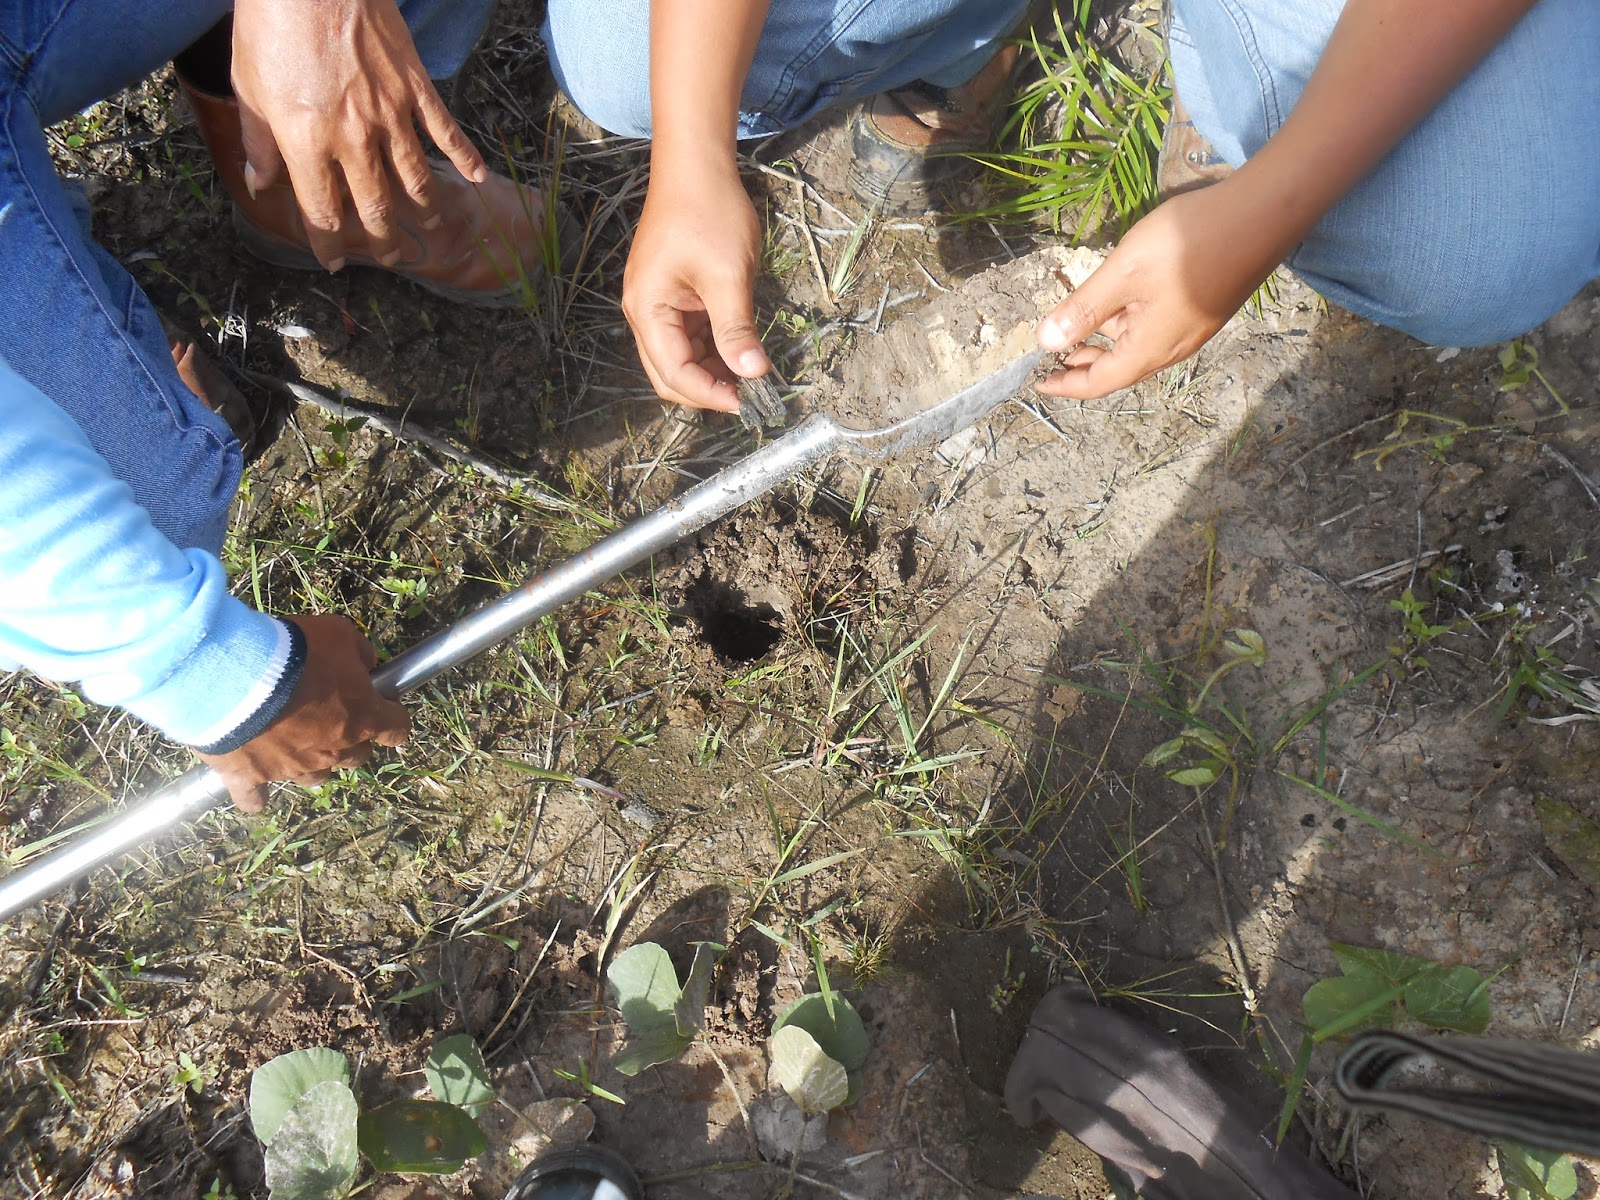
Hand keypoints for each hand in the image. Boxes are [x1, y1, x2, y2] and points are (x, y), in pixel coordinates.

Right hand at [198, 614, 410, 811]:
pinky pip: (255, 799)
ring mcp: (293, 768)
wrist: (236, 672)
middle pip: (357, 757)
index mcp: (363, 717)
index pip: (397, 728)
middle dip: (353, 739)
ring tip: (297, 743)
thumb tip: (368, 664)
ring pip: (316, 777)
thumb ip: (360, 652)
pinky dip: (256, 795)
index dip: (393, 718)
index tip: (384, 706)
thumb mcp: (340, 634)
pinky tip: (255, 789)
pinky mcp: (251, 777)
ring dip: (313, 762)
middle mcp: (333, 750)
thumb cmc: (296, 651)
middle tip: (335, 717)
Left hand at [230, 0, 487, 270]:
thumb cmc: (271, 23)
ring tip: (427, 227)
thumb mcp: (247, 83)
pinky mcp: (414, 88)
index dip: (327, 242)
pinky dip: (464, 156)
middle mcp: (353, 138)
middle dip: (382, 240)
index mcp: (306, 141)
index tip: (330, 261)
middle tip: (389, 257)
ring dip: (422, 209)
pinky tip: (477, 178)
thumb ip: (258, 139)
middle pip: (375, 206)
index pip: (321, 210)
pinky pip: (445, 131)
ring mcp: (390, 114)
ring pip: (413, 178)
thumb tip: (260, 181)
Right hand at [623, 157, 771, 411]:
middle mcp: (643, 313)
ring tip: (750, 377)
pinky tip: (740, 353)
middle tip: (751, 397)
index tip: (749, 401)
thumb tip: (753, 374)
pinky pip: (688, 338)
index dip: (710, 394)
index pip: (674, 372)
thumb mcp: (729, 275)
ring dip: (712, 373)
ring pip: (679, 359)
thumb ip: (737, 328)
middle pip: (669, 374)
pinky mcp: (672, 298)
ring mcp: (656, 305)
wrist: (697, 167)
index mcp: (646, 310)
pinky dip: (712, 351)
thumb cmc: (709, 213)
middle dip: (707, 390)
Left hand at [1034, 183, 1282, 400]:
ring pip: (1137, 349)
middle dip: (1082, 365)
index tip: (1037, 381)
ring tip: (1077, 331)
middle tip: (1051, 355)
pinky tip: (1119, 304)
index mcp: (1149, 349)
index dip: (1065, 385)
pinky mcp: (1203, 309)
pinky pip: (1155, 331)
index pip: (1098, 383)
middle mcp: (1172, 348)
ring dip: (1105, 344)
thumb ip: (1083, 309)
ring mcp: (1191, 329)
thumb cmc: (1188, 242)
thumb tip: (1045, 342)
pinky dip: (1127, 327)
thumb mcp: (1123, 273)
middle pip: (1119, 369)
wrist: (1262, 215)